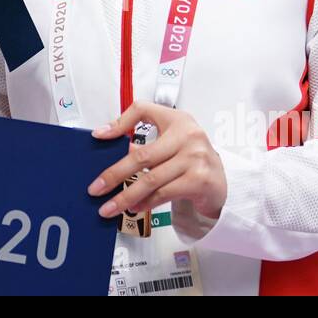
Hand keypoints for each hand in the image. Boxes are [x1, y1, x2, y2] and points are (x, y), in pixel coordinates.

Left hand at [89, 102, 226, 221]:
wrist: (220, 180)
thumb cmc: (191, 158)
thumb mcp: (171, 139)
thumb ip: (145, 139)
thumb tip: (109, 142)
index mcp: (177, 120)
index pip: (142, 110)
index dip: (119, 122)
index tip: (98, 136)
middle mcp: (188, 135)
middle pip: (142, 155)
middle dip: (114, 174)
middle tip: (96, 188)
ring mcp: (195, 158)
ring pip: (151, 179)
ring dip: (127, 196)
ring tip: (111, 206)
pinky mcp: (199, 180)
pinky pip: (164, 193)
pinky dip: (146, 203)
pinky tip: (135, 207)